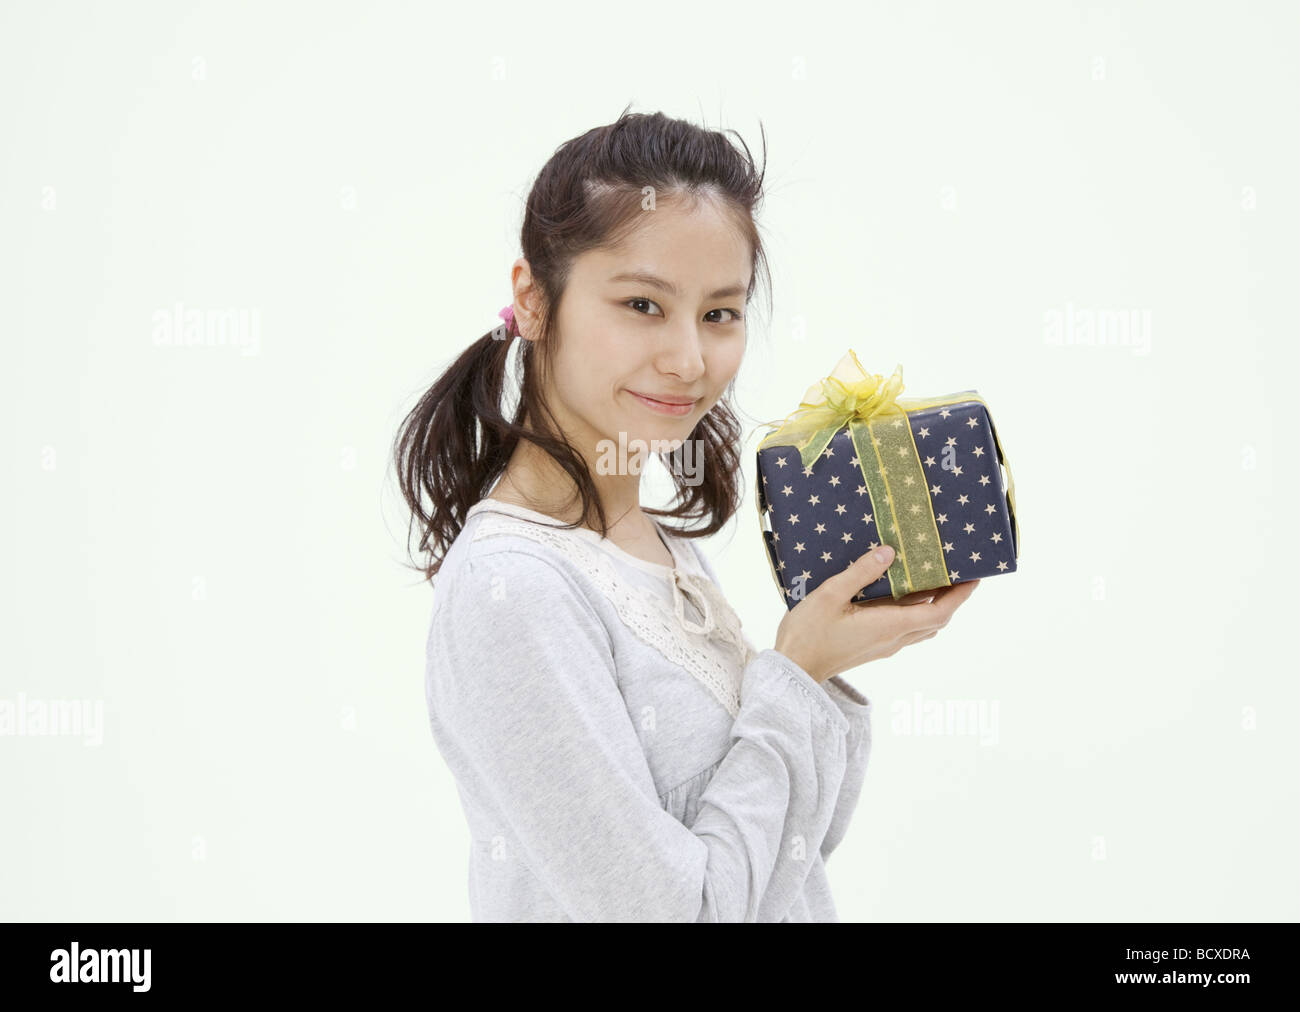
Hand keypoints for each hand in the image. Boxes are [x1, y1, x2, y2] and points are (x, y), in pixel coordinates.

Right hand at [772, 546, 979, 682]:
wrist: (793, 669)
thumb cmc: (808, 633)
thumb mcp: (830, 595)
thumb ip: (861, 572)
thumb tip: (889, 552)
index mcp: (889, 626)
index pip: (938, 613)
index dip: (960, 596)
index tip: (973, 577)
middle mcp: (893, 639)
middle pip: (936, 621)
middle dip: (952, 598)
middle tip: (957, 572)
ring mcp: (884, 646)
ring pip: (922, 627)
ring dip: (934, 606)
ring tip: (934, 580)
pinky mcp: (873, 647)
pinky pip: (906, 629)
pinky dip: (915, 612)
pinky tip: (901, 594)